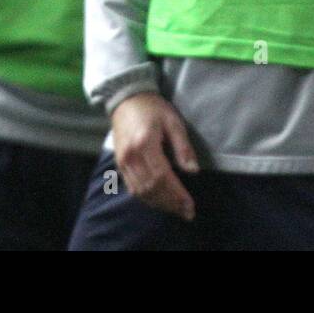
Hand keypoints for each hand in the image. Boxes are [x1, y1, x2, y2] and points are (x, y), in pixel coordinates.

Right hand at [110, 92, 199, 220]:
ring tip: (176, 210)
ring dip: (159, 204)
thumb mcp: (173, 121)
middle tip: (187, 212)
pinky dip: (147, 198)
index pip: (162, 176)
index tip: (190, 205)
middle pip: (151, 188)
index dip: (176, 194)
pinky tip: (160, 201)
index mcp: (145, 144)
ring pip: (140, 191)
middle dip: (170, 203)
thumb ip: (183, 146)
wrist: (126, 99)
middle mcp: (131, 157)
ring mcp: (123, 162)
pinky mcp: (120, 164)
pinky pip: (132, 188)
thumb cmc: (153, 108)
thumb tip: (193, 171)